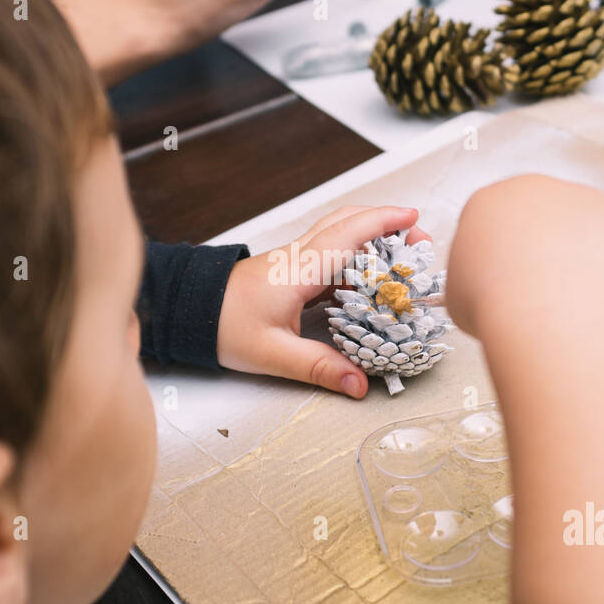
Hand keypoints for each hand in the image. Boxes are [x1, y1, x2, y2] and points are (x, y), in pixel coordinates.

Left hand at [217, 206, 428, 397]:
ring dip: (372, 238)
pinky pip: (330, 255)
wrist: (185, 312)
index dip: (384, 222)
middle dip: (386, 224)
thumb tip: (359, 385)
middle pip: (348, 222)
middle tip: (417, 240)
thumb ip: (318, 368)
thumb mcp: (272, 354)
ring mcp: (294, 261)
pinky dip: (355, 258)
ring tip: (400, 260)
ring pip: (339, 235)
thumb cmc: (222, 326)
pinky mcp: (290, 272)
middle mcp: (299, 257)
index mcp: (300, 269)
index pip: (348, 233)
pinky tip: (368, 281)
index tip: (414, 218)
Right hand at [445, 176, 603, 339]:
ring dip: (585, 258)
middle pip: (545, 218)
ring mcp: (584, 198)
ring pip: (587, 230)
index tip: (510, 282)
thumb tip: (486, 289)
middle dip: (548, 250)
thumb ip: (474, 278)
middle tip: (547, 292)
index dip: (506, 258)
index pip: (497, 224)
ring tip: (576, 299)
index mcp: (488, 203)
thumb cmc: (498, 303)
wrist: (546, 310)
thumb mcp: (458, 294)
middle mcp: (537, 190)